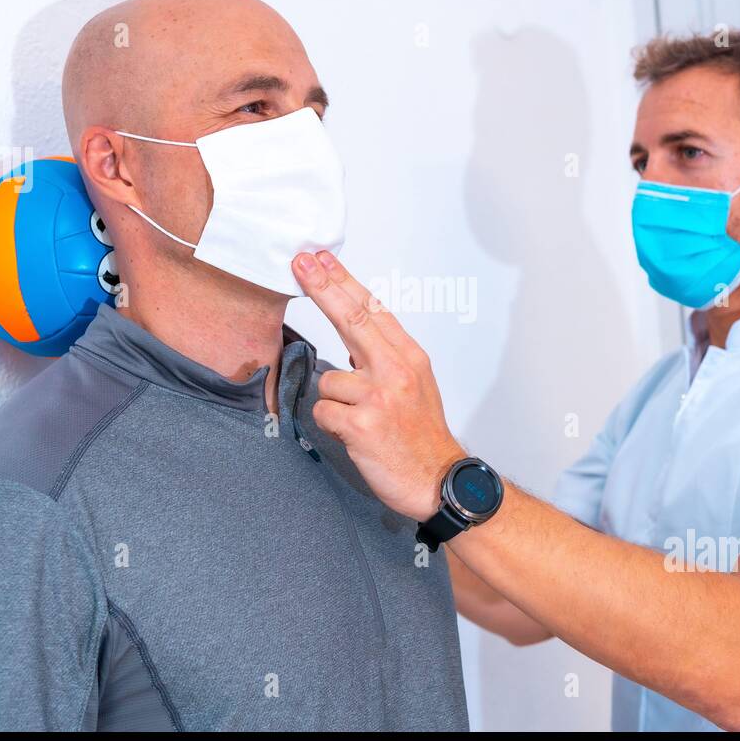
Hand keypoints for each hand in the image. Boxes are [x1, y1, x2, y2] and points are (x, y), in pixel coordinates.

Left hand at [292, 250, 465, 521]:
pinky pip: (324, 411)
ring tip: (362, 421)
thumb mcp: (415, 383)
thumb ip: (384, 357)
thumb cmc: (422, 435)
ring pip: (328, 380)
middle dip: (323, 287)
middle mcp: (396, 370)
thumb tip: (351, 336)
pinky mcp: (362, 424)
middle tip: (300, 262)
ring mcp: (379, 396)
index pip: (372, 309)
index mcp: (409, 357)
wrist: (439, 480)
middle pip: (352, 318)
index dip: (343, 282)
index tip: (320, 260)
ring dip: (336, 402)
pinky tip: (356, 435)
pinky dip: (332, 425)